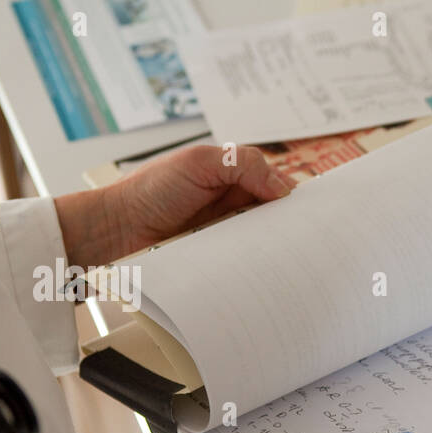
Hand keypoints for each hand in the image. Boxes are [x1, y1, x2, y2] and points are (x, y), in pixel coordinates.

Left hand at [55, 145, 291, 267]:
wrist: (117, 229)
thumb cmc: (151, 189)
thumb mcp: (199, 162)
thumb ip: (244, 164)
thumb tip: (285, 189)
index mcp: (233, 176)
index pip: (276, 183)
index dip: (294, 195)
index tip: (314, 209)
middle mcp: (234, 204)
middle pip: (275, 215)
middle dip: (292, 225)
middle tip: (311, 238)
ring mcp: (228, 233)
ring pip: (265, 241)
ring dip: (276, 247)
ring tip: (296, 257)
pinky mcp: (220, 258)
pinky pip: (246, 262)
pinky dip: (258, 266)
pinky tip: (269, 270)